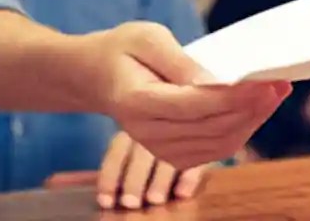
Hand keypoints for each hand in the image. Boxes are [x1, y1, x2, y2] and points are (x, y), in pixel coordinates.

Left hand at [70, 131, 209, 209]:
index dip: (109, 179)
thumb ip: (123, 163)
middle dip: (134, 181)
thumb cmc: (154, 136)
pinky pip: (197, 161)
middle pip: (142, 155)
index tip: (105, 202)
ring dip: (160, 180)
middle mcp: (154, 130)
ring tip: (154, 200)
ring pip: (168, 158)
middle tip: (130, 203)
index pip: (116, 154)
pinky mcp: (204, 145)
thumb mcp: (136, 140)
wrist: (197, 105)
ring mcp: (180, 135)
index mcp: (132, 128)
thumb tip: (108, 197)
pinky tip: (182, 194)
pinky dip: (189, 178)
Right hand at [87, 21, 290, 169]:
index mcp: (136, 101)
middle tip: (279, 83)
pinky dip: (240, 131)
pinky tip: (256, 109)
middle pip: (212, 127)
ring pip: (218, 143)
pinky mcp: (171, 154)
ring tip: (276, 92)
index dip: (234, 96)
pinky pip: (214, 150)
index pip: (195, 104)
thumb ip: (180, 61)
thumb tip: (216, 81)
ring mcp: (158, 148)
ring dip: (253, 120)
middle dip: (252, 107)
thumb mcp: (147, 37)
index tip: (265, 80)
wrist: (99, 76)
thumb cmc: (123, 50)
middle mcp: (146, 132)